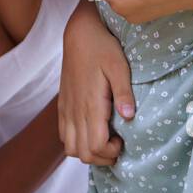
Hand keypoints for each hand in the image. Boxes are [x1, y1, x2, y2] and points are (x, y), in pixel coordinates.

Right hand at [59, 0, 134, 165]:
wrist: (79, 34)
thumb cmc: (102, 48)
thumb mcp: (119, 66)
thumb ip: (123, 92)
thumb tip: (129, 117)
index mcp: (90, 104)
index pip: (96, 145)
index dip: (111, 152)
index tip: (123, 141)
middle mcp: (75, 111)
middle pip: (83, 153)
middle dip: (102, 158)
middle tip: (118, 145)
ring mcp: (67, 109)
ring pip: (70, 149)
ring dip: (88, 152)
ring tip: (105, 140)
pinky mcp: (63, 106)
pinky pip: (64, 135)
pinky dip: (77, 142)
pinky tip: (92, 130)